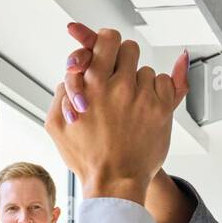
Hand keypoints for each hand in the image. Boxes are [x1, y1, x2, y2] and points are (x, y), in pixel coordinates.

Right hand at [44, 25, 182, 204]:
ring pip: (145, 70)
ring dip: (138, 83)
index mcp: (90, 85)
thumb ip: (60, 91)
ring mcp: (141, 97)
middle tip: (119, 77)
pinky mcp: (161, 109)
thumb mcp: (56, 123)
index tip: (106, 49)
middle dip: (123, 59)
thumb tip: (72, 68)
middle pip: (128, 48)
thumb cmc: (86, 156)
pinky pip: (165, 83)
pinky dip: (157, 92)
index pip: (105, 39)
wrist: (115, 183)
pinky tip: (146, 110)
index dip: (105, 41)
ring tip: (130, 106)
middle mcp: (117, 87)